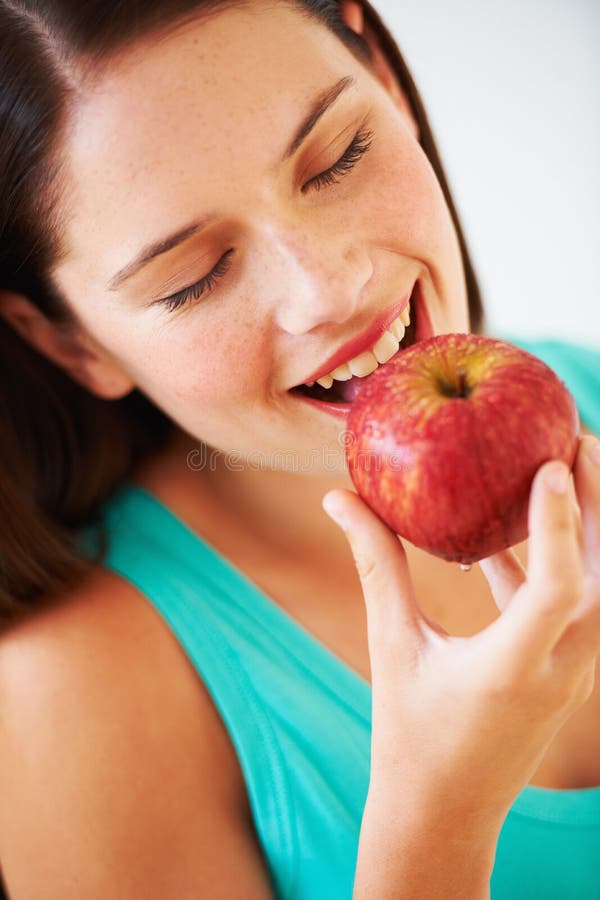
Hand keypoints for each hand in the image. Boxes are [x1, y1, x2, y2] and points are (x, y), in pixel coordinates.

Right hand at [322, 434, 599, 823]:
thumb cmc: (410, 735)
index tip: (549, 463)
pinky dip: (556, 564)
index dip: (561, 523)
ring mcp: (574, 675)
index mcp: (513, 668)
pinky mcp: (568, 673)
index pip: (561, 589)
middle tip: (574, 438)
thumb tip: (338, 498)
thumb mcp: (391, 646)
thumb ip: (375, 566)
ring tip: (562, 470)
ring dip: (589, 529)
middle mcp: (560, 670)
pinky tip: (509, 537)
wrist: (445, 814)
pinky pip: (576, 606)